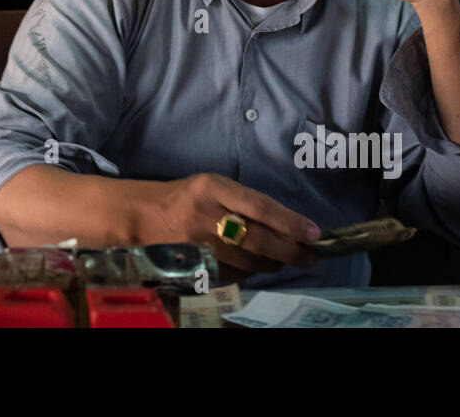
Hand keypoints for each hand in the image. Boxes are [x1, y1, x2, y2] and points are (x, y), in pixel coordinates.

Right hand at [146, 172, 320, 272]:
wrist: (145, 216)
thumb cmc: (187, 196)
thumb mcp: (212, 186)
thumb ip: (243, 201)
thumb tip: (286, 224)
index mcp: (211, 188)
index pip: (258, 206)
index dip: (289, 222)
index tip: (314, 233)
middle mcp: (206, 215)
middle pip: (257, 239)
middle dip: (290, 250)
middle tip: (310, 256)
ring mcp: (200, 244)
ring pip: (249, 260)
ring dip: (274, 263)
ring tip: (289, 260)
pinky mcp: (196, 265)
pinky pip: (234, 273)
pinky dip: (252, 270)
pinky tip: (260, 265)